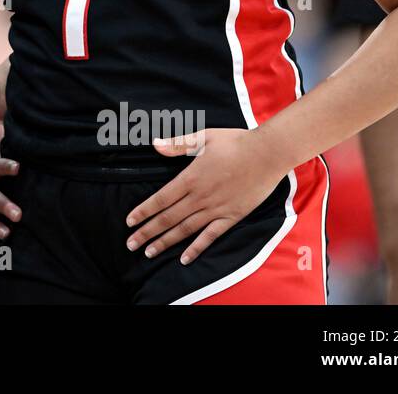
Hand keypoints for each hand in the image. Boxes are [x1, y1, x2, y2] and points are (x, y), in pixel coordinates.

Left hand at [124, 128, 284, 264]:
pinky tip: (184, 259)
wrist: (268, 154)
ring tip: (149, 252)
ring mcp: (216, 209)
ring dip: (166, 242)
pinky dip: (197, 248)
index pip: (160, 199)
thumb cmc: (235, 142)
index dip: (143, 211)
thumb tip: (155, 145)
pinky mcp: (232, 216)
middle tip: (131, 244)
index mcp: (190, 178)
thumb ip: (178, 145)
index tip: (129, 222)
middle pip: (168, 218)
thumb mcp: (203, 137)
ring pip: (185, 230)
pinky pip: (211, 236)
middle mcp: (200, 197)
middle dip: (147, 232)